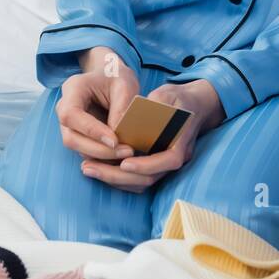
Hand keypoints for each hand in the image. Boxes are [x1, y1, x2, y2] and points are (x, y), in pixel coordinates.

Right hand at [56, 50, 140, 164]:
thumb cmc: (117, 77)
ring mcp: (70, 124)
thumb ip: (121, 109)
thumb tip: (117, 138)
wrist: (112, 76)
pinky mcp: (79, 135)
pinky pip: (86, 151)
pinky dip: (103, 157)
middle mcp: (65, 108)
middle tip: (127, 151)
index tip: (115, 141)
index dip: (91, 131)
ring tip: (128, 153)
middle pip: (71, 137)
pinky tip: (122, 155)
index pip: (71, 115)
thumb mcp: (125, 85)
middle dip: (98, 149)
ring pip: (78, 148)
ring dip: (102, 156)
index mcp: (73, 89)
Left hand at [80, 78, 224, 192]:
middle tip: (88, 167)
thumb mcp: (166, 95)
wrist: (192, 106)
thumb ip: (152, 107)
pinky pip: (137, 179)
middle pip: (148, 178)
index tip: (123, 162)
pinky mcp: (154, 165)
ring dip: (113, 178)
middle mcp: (173, 159)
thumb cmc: (178, 98)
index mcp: (181, 143)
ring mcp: (164, 165)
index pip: (167, 161)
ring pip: (140, 182)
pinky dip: (118, 177)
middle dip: (117, 176)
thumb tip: (132, 118)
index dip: (145, 164)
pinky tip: (98, 167)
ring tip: (87, 168)